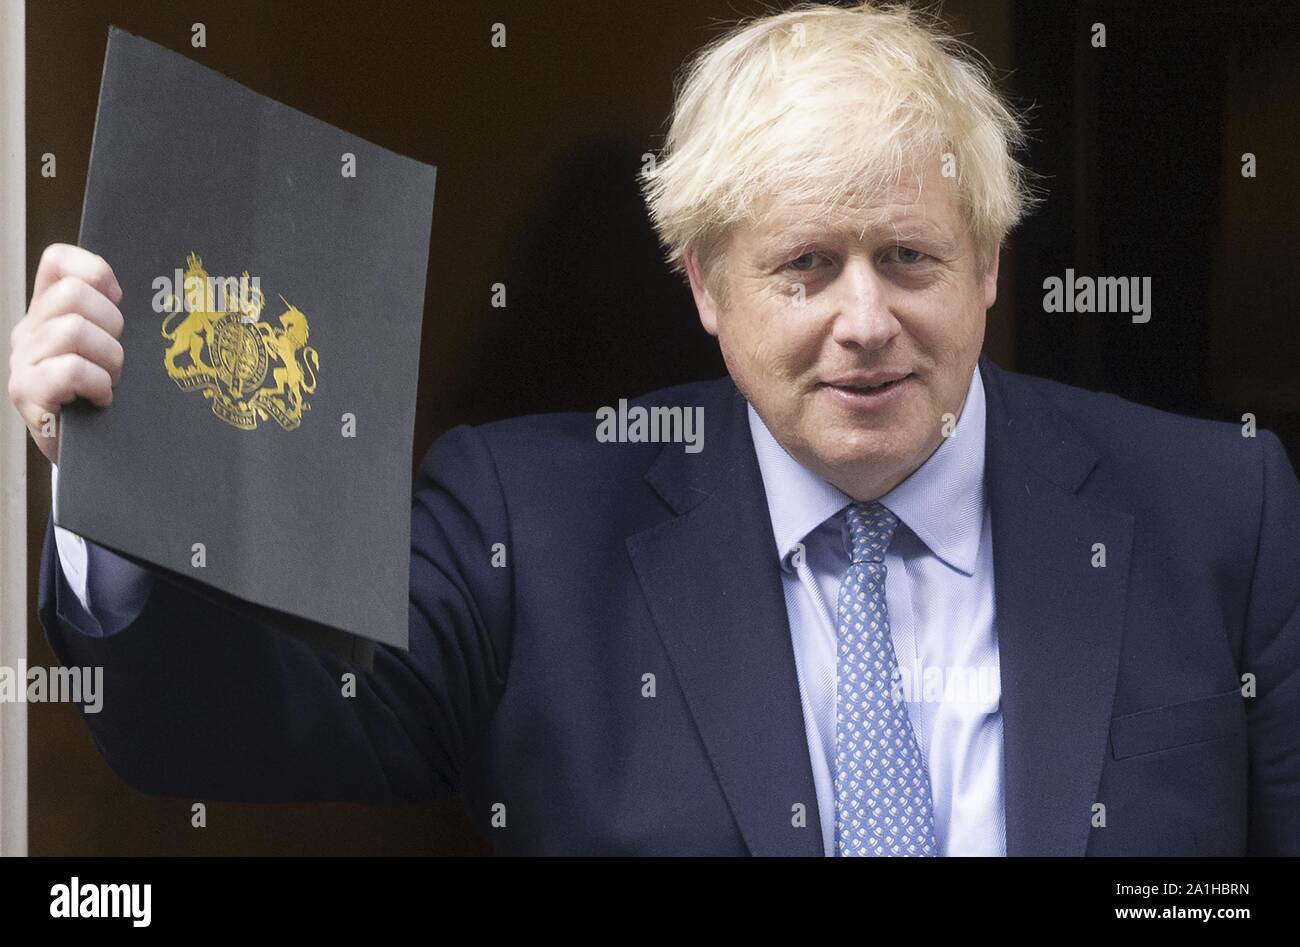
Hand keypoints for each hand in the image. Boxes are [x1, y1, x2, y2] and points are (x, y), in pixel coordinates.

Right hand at [8, 244, 124, 464]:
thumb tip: (157, 294)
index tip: (119, 299)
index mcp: (48, 312)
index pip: (57, 260)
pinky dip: (97, 383)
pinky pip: (69, 369)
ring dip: (108, 358)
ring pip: (74, 330)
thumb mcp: (109, 351)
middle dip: (111, 324)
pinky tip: (103, 399)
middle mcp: (29, 331)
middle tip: (119, 357)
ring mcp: (23, 362)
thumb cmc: (106, 398)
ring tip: (111, 381)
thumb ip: (114, 321)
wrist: (90, 456)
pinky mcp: (26, 393)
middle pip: (73, 294)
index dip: (94, 269)